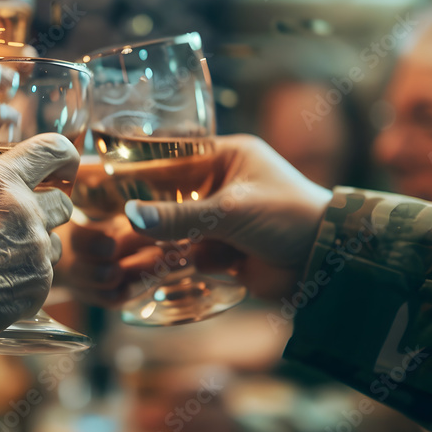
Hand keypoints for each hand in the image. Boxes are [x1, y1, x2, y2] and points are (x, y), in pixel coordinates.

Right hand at [0, 133, 79, 340]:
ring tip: (3, 260)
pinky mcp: (40, 282)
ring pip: (55, 242)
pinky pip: (44, 274)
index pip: (51, 150)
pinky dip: (27, 278)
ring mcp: (36, 247)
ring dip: (37, 248)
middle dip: (50, 210)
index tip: (65, 163)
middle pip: (63, 202)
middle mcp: (24, 209)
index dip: (64, 155)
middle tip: (26, 221)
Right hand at [62, 135, 330, 304]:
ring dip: (147, 246)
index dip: (135, 174)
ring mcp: (220, 221)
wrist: (330, 263)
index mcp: (225, 157)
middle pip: (165, 199)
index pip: (168, 161)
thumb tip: (129, 217)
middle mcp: (219, 186)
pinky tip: (137, 275)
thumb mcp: (232, 210)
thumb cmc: (291, 217)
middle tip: (100, 227)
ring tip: (112, 257)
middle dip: (137, 217)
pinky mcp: (222, 253)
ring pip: (171, 232)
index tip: (101, 183)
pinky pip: (184, 257)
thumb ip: (179, 216)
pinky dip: (165, 266)